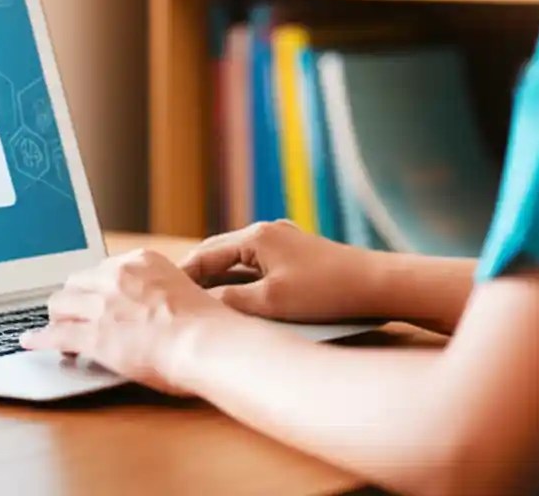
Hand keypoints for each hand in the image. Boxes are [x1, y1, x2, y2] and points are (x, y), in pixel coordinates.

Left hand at [20, 248, 252, 394]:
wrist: (206, 344)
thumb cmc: (207, 326)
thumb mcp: (184, 290)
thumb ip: (159, 291)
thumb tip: (154, 308)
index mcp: (141, 261)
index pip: (102, 268)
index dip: (94, 288)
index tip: (93, 297)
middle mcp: (117, 276)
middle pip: (76, 282)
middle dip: (73, 300)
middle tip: (75, 316)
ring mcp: (102, 305)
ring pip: (60, 304)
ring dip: (57, 318)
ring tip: (58, 332)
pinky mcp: (93, 335)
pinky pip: (55, 334)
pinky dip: (40, 338)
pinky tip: (31, 342)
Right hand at [182, 221, 389, 322]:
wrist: (377, 285)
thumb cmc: (326, 292)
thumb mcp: (271, 303)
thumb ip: (231, 302)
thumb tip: (202, 305)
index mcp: (256, 236)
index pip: (205, 255)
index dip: (182, 276)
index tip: (161, 293)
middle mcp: (267, 232)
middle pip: (218, 254)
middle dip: (196, 276)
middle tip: (172, 298)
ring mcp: (284, 242)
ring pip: (238, 261)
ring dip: (218, 279)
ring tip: (198, 302)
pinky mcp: (297, 256)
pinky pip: (256, 267)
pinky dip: (240, 281)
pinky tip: (236, 299)